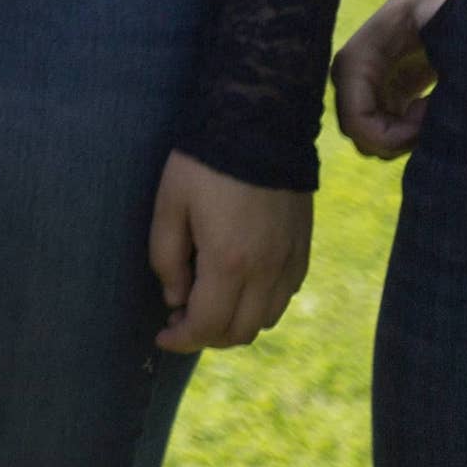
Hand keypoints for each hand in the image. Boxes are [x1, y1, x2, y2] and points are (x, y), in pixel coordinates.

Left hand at [149, 149, 312, 352]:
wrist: (259, 126)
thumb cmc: (203, 165)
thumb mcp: (168, 206)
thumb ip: (167, 258)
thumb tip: (175, 299)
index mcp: (230, 263)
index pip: (208, 326)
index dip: (182, 339)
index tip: (163, 336)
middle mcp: (268, 271)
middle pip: (240, 332)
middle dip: (206, 336)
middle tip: (180, 320)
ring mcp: (291, 261)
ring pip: (265, 319)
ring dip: (234, 323)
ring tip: (206, 302)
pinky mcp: (303, 249)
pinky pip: (284, 296)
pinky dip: (259, 305)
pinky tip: (237, 285)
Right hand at [333, 0, 459, 158]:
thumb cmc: (435, 6)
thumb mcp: (438, 17)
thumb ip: (440, 42)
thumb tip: (447, 82)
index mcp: (354, 64)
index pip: (358, 125)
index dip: (397, 135)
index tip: (430, 111)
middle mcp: (348, 82)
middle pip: (365, 139)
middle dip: (403, 138)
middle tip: (434, 114)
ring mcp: (360, 92)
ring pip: (374, 141)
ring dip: (406, 138)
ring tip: (433, 110)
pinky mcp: (377, 99)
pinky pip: (383, 134)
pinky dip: (409, 134)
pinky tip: (429, 110)